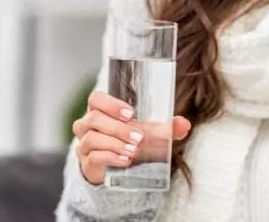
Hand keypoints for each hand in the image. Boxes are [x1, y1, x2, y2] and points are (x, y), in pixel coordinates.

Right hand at [72, 91, 191, 184]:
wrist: (119, 168)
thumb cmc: (131, 141)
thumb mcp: (148, 132)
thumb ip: (166, 128)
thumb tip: (184, 124)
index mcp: (100, 110)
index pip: (96, 99)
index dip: (110, 104)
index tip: (130, 113)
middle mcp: (87, 125)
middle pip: (94, 119)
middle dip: (118, 128)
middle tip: (140, 137)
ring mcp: (84, 144)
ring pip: (92, 139)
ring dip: (115, 144)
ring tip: (135, 151)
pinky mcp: (86, 163)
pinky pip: (93, 157)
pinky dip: (111, 158)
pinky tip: (126, 161)